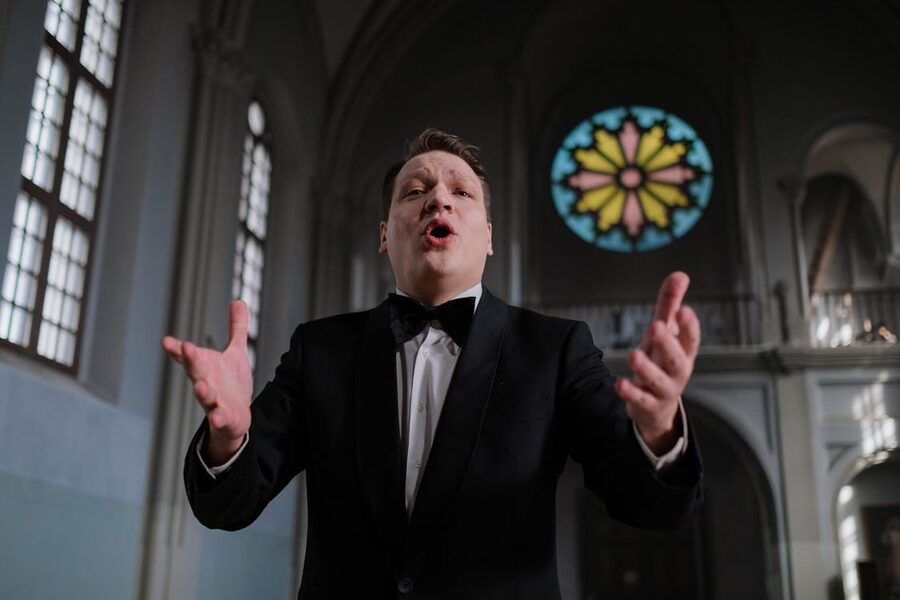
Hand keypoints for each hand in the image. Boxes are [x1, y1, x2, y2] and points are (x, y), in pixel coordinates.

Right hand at [161, 300, 253, 464]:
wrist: (235, 418)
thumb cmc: (231, 384)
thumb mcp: (236, 353)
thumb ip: (236, 328)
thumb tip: (238, 300)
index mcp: (206, 367)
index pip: (189, 356)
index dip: (179, 349)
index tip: (167, 341)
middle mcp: (205, 383)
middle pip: (195, 371)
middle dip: (191, 360)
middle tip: (186, 347)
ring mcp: (213, 401)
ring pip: (205, 396)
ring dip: (202, 391)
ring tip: (200, 386)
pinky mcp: (224, 417)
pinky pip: (220, 418)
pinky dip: (218, 418)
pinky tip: (218, 417)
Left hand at [615, 272, 699, 454]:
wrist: (657, 406)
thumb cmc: (662, 361)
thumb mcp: (665, 333)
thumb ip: (670, 305)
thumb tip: (680, 275)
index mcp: (683, 352)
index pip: (691, 339)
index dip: (690, 326)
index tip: (684, 310)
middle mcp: (677, 371)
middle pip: (677, 359)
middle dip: (669, 343)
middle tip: (658, 326)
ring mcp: (662, 390)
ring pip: (659, 380)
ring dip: (647, 369)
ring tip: (634, 355)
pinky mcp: (646, 404)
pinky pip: (640, 400)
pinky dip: (630, 393)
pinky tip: (619, 383)